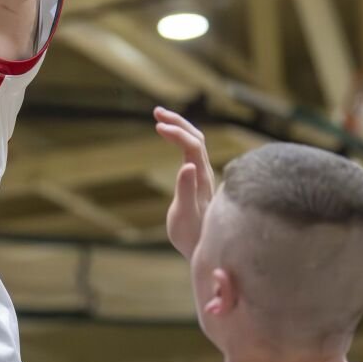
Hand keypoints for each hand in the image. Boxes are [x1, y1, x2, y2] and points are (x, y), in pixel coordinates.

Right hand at [154, 106, 214, 258]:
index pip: (192, 145)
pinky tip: (171, 137)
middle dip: (178, 122)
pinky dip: (181, 138)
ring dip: (179, 127)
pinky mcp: (199, 180)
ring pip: (196, 142)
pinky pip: (193, 151)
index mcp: (202, 179)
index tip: (156, 126)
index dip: (176, 133)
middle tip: (156, 112)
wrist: (206, 250)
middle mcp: (205, 173)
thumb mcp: (185, 215)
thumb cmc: (192, 236)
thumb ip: (186, 190)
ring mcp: (203, 176)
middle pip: (196, 138)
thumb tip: (188, 165)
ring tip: (159, 118)